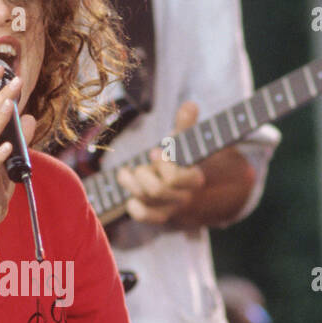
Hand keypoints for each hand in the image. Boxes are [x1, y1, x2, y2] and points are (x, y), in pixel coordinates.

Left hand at [116, 101, 205, 223]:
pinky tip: (131, 194)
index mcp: (193, 179)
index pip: (175, 178)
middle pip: (156, 190)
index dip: (161, 164)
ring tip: (127, 173)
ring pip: (145, 199)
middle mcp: (183, 197)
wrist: (181, 186)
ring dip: (131, 183)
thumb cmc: (178, 158)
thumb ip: (185, 125)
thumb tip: (190, 105)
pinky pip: (141, 215)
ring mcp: (170, 209)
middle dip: (143, 174)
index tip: (154, 152)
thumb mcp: (182, 142)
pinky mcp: (156, 217)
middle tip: (142, 165)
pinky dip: (132, 204)